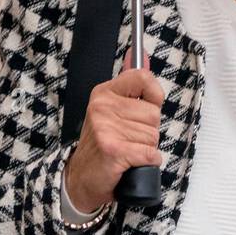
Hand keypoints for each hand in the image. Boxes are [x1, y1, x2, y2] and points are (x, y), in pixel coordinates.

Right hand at [63, 41, 164, 213]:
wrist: (81, 179)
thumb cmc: (102, 145)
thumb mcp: (111, 110)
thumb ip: (130, 84)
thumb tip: (142, 55)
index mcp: (104, 93)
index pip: (142, 77)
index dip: (153, 96)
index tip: (146, 106)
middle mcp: (103, 107)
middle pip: (154, 114)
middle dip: (148, 131)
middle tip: (127, 139)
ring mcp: (107, 128)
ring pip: (153, 136)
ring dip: (146, 148)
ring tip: (127, 151)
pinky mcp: (113, 150)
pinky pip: (150, 154)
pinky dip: (147, 163)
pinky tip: (131, 163)